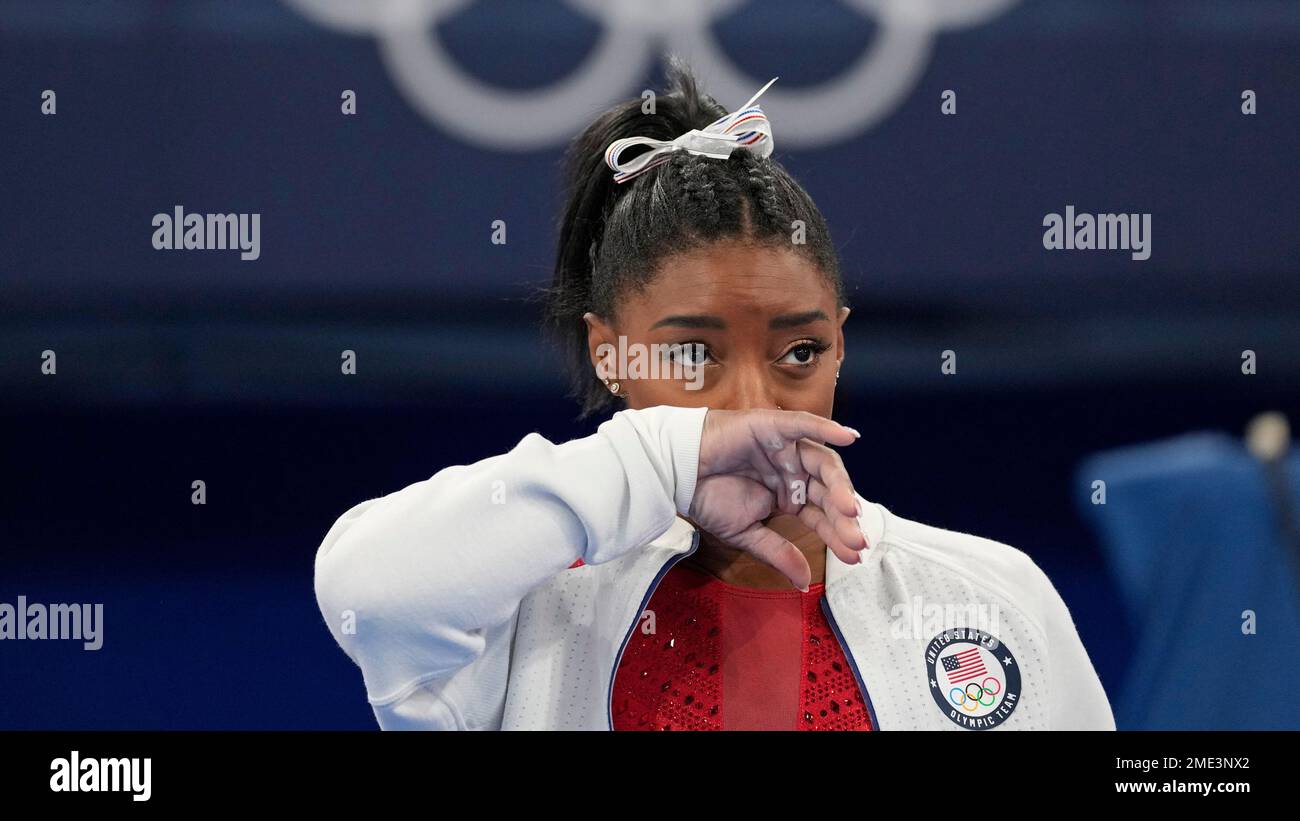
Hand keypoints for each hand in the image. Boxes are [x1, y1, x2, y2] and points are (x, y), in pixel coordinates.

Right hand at [688, 409, 865, 590]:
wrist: (676, 474)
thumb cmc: (707, 498)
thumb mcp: (747, 533)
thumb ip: (779, 553)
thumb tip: (804, 584)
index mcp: (789, 495)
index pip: (821, 515)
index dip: (838, 534)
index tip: (854, 556)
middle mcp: (793, 471)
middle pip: (828, 491)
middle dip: (843, 517)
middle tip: (856, 539)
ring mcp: (785, 448)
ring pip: (822, 462)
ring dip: (840, 484)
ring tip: (849, 509)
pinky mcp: (772, 427)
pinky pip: (803, 425)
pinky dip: (826, 428)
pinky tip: (848, 436)